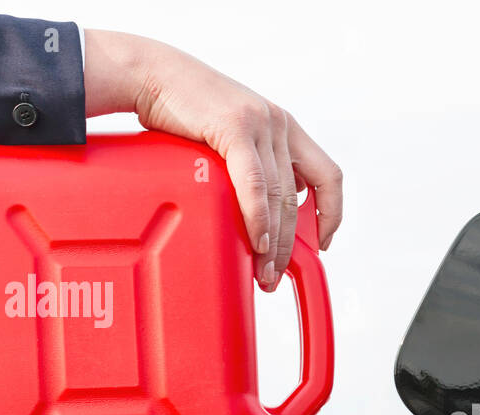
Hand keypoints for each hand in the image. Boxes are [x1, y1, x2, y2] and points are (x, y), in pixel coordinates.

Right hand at [83, 30, 342, 291]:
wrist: (148, 74)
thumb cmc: (181, 111)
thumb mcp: (229, 137)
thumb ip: (253, 164)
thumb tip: (267, 205)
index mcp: (284, 127)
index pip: (328, 175)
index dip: (332, 212)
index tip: (323, 243)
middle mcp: (279, 125)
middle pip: (297, 198)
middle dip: (289, 244)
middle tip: (275, 276)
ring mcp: (260, 124)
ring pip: (278, 197)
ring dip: (273, 242)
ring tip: (264, 273)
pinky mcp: (236, 127)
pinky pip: (255, 185)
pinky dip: (258, 219)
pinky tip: (258, 243)